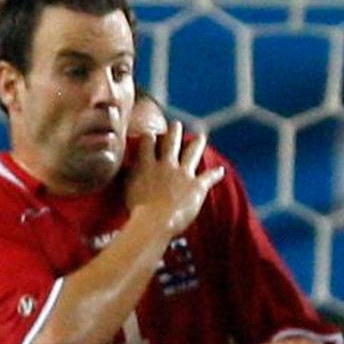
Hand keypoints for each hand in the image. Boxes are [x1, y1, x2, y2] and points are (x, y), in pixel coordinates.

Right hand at [121, 118, 223, 242]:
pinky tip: (220, 171)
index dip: (150, 137)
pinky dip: (215, 174)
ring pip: (191, 154)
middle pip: (171, 144)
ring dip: (196, 144)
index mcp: (146, 165)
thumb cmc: (137, 209)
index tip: (151, 132)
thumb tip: (123, 170)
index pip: (147, 145)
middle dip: (174, 133)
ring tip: (201, 136)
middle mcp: (165, 165)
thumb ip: (128, 177)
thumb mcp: (126, 189)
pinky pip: (208, 178)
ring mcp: (183, 174)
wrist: (155, 219)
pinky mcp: (196, 186)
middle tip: (176, 124)